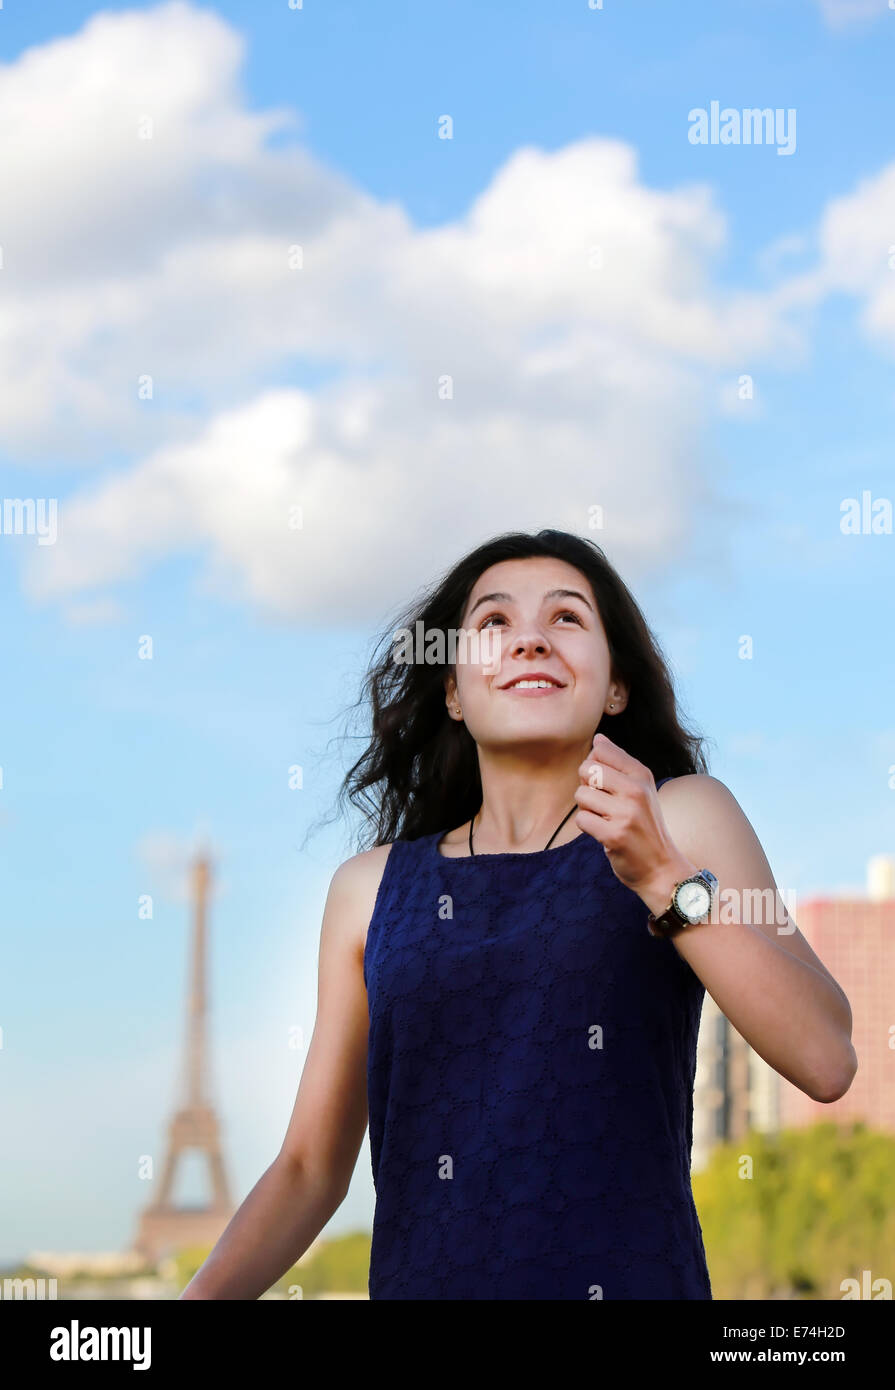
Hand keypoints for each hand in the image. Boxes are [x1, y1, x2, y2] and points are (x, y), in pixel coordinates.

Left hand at [574, 733, 691, 900]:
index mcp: (642, 774)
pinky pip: (582, 819)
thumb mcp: (641, 789)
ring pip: (581, 795)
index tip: (605, 783)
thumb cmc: (645, 826)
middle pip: (587, 769)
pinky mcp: (614, 834)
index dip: (593, 766)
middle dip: (586, 786)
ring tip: (606, 819)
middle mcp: (636, 790)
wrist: (661, 867)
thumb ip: (619, 763)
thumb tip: (598, 739)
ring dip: (587, 809)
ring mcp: (626, 813)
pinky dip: (588, 827)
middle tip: (602, 803)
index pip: (601, 750)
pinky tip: (604, 833)